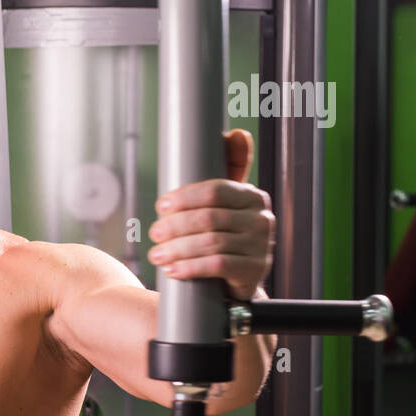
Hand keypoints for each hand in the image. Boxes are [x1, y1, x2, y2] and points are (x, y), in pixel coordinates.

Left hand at [146, 129, 273, 300]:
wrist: (235, 281)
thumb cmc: (223, 236)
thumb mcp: (223, 205)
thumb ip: (224, 172)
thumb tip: (237, 134)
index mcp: (252, 196)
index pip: (216, 190)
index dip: (185, 197)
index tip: (161, 205)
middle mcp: (262, 218)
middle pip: (210, 217)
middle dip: (175, 226)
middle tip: (154, 233)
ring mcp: (261, 245)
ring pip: (212, 243)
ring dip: (177, 249)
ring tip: (156, 255)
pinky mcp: (255, 270)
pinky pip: (218, 265)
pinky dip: (190, 267)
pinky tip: (172, 270)